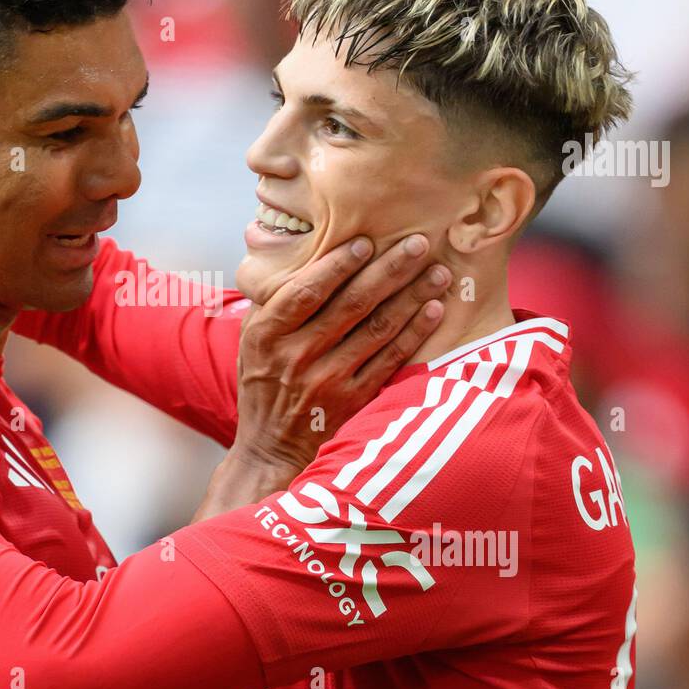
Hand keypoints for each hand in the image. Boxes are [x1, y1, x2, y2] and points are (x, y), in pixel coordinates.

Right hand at [232, 234, 448, 476]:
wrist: (270, 446)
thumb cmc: (263, 380)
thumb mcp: (251, 338)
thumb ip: (275, 301)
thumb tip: (306, 253)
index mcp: (266, 334)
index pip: (306, 292)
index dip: (337, 266)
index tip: (366, 241)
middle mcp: (296, 356)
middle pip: (351, 305)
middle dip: (389, 270)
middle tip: (418, 243)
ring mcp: (327, 380)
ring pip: (377, 329)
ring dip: (411, 297)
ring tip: (436, 272)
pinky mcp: (352, 400)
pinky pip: (390, 360)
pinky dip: (414, 333)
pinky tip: (433, 310)